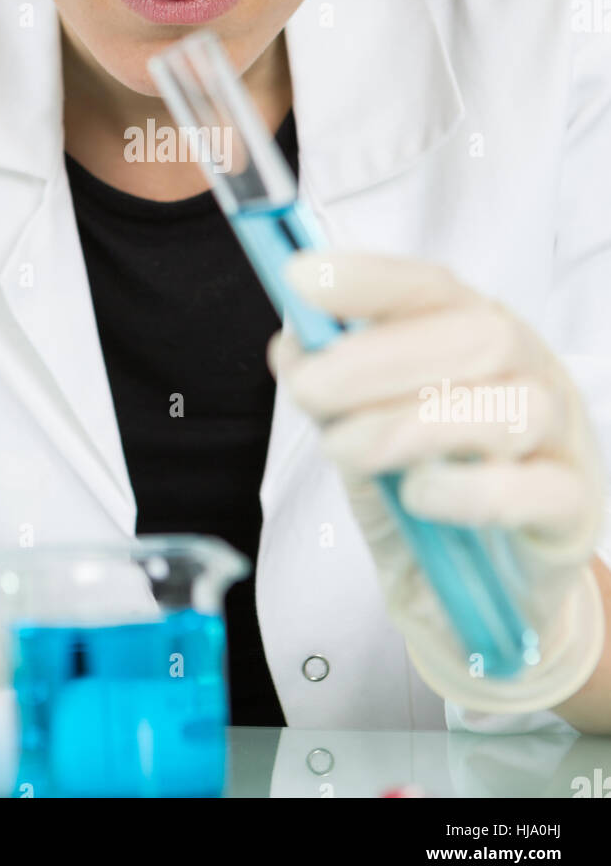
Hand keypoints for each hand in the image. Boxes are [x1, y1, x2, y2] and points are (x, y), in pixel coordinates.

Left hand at [267, 250, 607, 712]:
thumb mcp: (365, 433)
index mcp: (480, 335)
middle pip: (482, 336)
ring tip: (343, 450)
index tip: (302, 277)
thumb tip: (293, 344)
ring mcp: (561, 442)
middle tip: (308, 391)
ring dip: (411, 423)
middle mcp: (532, 373)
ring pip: (514, 406)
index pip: (436, 288)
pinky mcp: (572, 514)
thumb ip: (335, 389)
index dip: (372, 278)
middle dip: (381, 357)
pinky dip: (470, 490)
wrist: (482, 588)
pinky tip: (417, 496)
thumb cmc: (427, 493)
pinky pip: (539, 492)